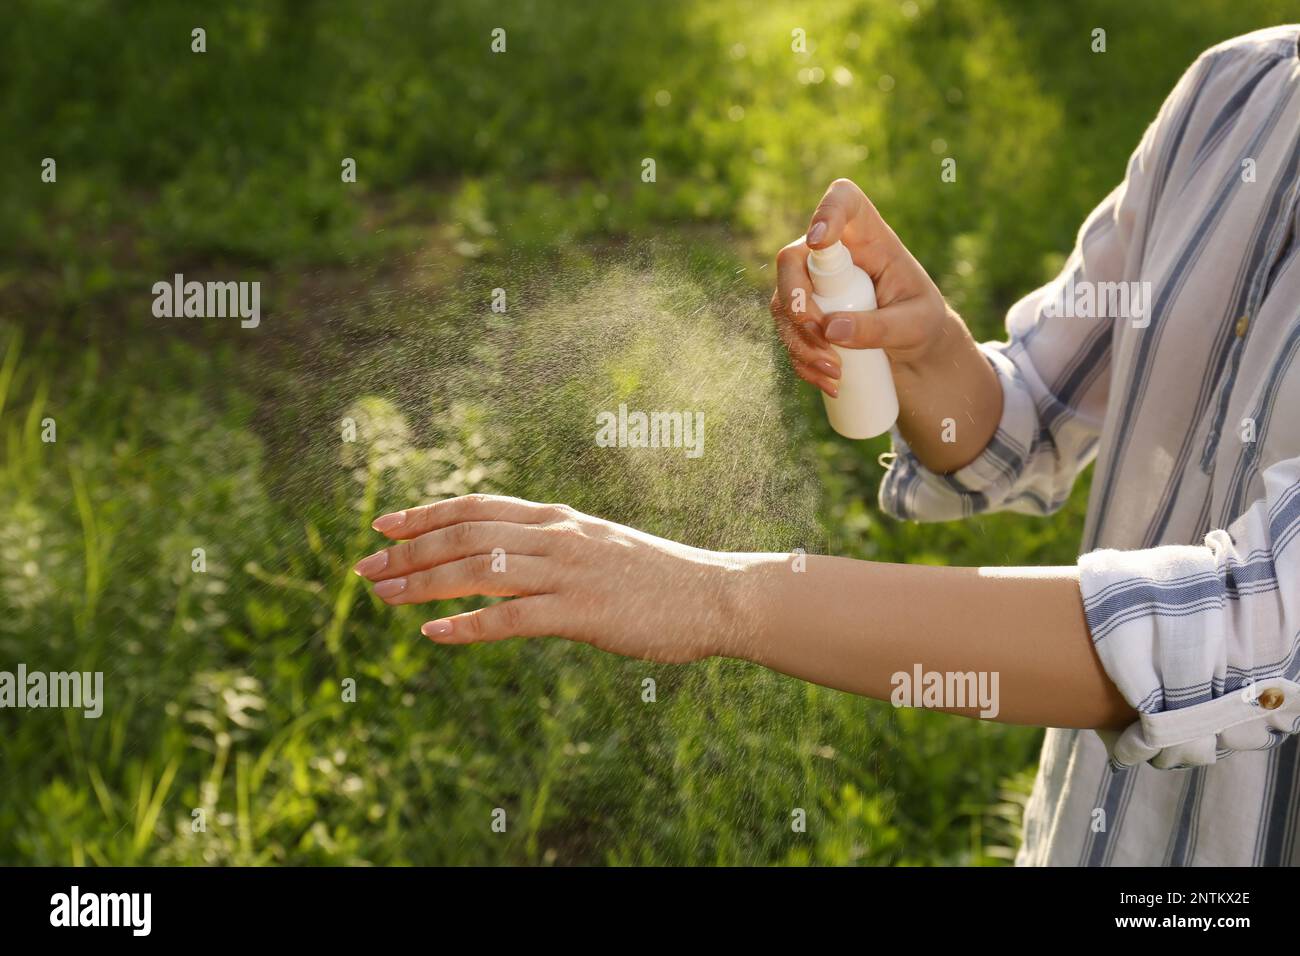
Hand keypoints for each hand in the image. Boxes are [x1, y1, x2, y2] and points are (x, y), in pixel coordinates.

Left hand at [353, 494, 738, 662]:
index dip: (425, 513)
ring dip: (423, 583)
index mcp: (558, 519)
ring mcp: (567, 572)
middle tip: (364, 567)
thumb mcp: (598, 548)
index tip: (383, 523)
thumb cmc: (656, 578)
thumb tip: (508, 559)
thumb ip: (553, 548)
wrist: (714, 596)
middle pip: (465, 535)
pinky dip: (467, 624)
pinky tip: (433, 632)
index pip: (476, 506)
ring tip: (381, 595)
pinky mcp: (580, 612)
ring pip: (478, 570)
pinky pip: (510, 617)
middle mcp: (556, 537)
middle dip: (409, 550)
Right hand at [770, 178, 958, 396]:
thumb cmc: (922, 322)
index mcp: (869, 237)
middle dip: (797, 300)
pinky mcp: (805, 315)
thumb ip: (879, 325)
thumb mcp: (914, 325)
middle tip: (821, 334)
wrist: (915, 350)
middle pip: (792, 259)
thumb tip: (830, 330)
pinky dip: (802, 360)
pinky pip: (787, 333)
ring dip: (800, 341)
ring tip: (835, 372)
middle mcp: (833, 256)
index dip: (825, 212)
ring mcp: (813, 285)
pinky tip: (828, 381)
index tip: (818, 241)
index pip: (843, 201)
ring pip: (783, 303)